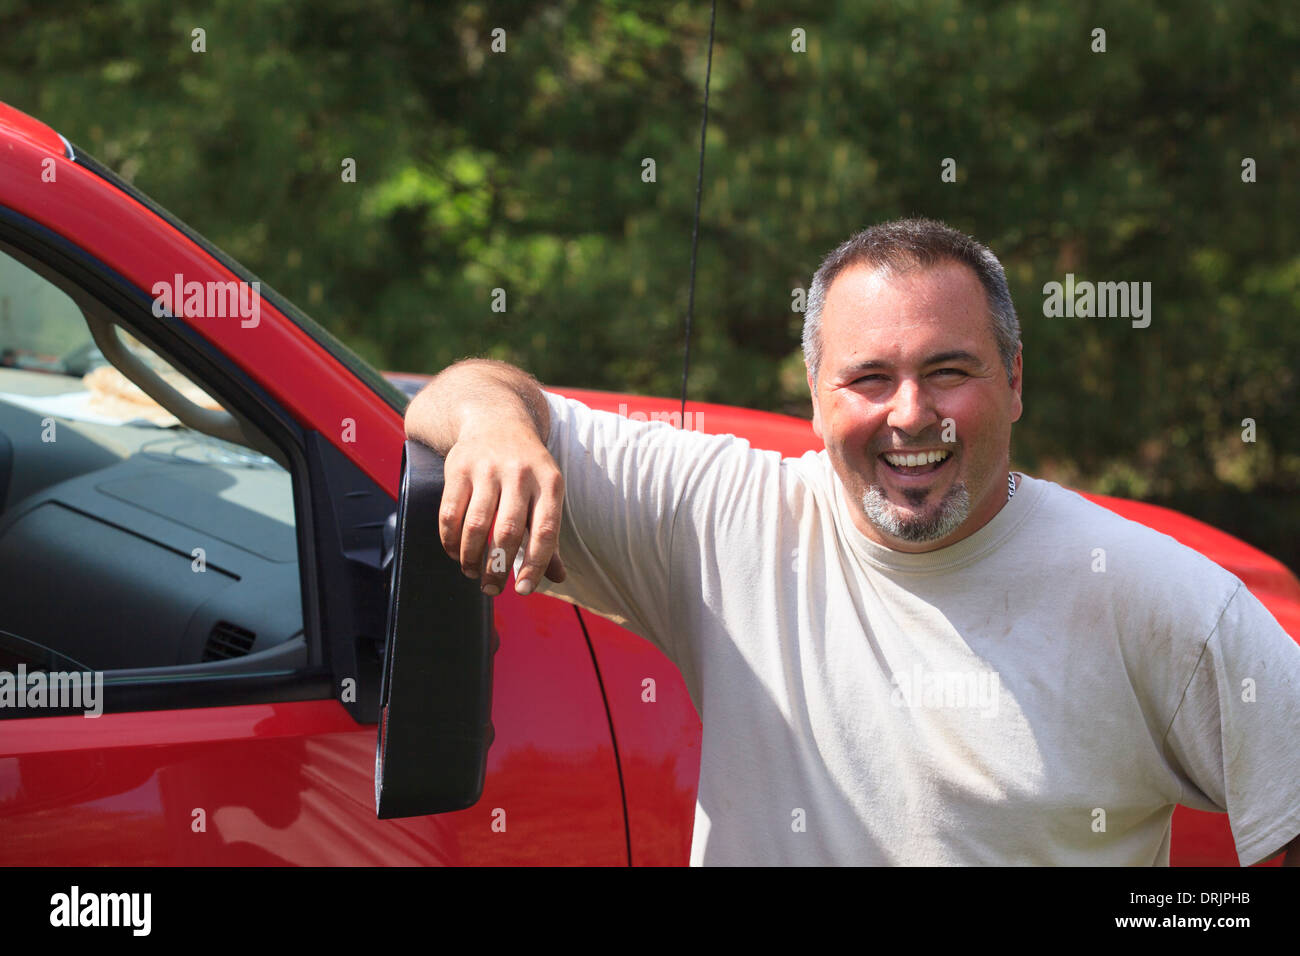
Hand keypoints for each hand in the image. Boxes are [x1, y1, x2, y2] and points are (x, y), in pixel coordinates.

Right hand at [438, 423, 566, 596]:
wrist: (495, 419)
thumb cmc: (526, 469)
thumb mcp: (545, 493)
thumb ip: (549, 536)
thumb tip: (559, 578)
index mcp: (550, 482)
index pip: (545, 530)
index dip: (535, 564)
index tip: (523, 591)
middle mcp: (520, 473)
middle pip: (508, 530)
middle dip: (498, 567)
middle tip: (492, 590)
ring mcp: (488, 468)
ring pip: (477, 524)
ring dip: (471, 557)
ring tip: (473, 573)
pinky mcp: (458, 467)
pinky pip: (450, 512)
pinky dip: (450, 540)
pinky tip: (455, 553)